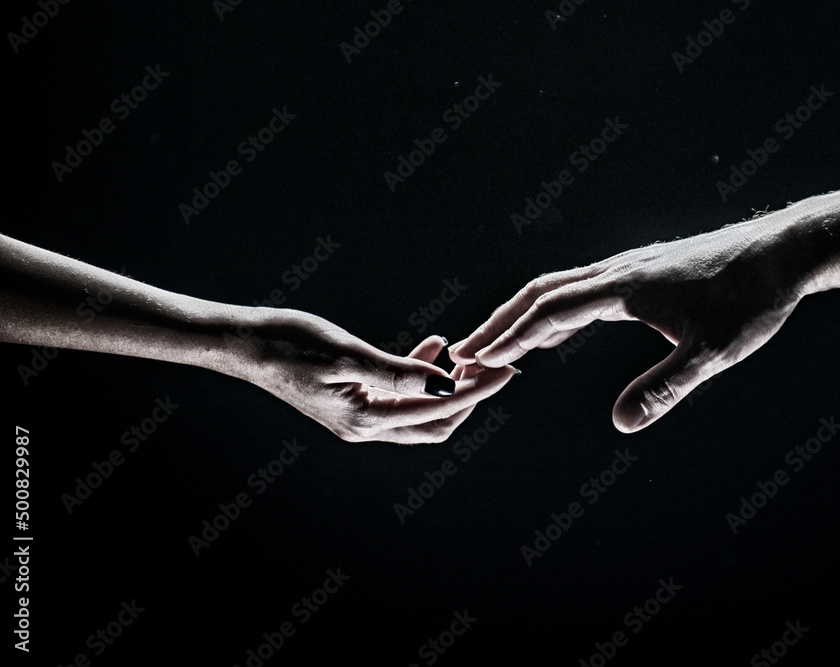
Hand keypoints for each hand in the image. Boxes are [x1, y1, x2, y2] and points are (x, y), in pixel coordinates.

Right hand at [238, 309, 517, 443]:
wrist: (244, 345)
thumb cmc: (287, 342)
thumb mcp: (346, 353)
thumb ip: (398, 371)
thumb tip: (445, 384)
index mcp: (365, 420)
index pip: (438, 411)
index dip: (475, 391)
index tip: (504, 371)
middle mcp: (365, 428)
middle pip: (435, 423)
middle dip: (469, 396)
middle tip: (495, 366)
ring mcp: (359, 418)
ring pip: (420, 411)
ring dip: (447, 387)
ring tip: (470, 357)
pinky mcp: (354, 401)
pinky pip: (399, 396)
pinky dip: (420, 376)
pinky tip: (434, 346)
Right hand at [449, 218, 811, 432]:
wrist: (785, 251)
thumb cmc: (752, 299)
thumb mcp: (712, 352)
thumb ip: (666, 388)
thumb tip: (621, 424)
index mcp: (624, 286)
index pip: (549, 312)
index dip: (509, 339)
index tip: (476, 361)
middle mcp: (617, 270)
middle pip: (540, 293)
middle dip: (499, 325)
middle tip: (464, 354)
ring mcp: (627, 267)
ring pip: (557, 287)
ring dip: (521, 316)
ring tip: (495, 344)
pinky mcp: (640, 271)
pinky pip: (579, 289)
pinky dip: (550, 310)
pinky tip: (552, 332)